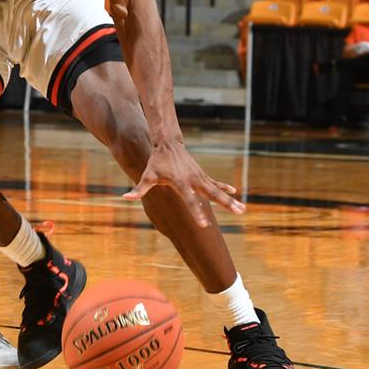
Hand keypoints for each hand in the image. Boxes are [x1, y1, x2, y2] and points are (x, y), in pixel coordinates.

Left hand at [123, 139, 244, 226]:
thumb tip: (125, 198)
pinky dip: (224, 188)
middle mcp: (194, 180)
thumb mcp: (147, 175)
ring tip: (243, 209)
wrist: (168, 144)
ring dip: (230, 199)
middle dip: (226, 204)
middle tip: (239, 212)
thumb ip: (139, 189)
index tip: (205, 224)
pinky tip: (235, 193)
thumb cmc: (157, 162)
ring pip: (218, 190)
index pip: (190, 201)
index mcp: (181, 183)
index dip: (197, 212)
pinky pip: (215, 183)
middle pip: (212, 194)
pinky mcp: (202, 175)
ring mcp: (200, 177)